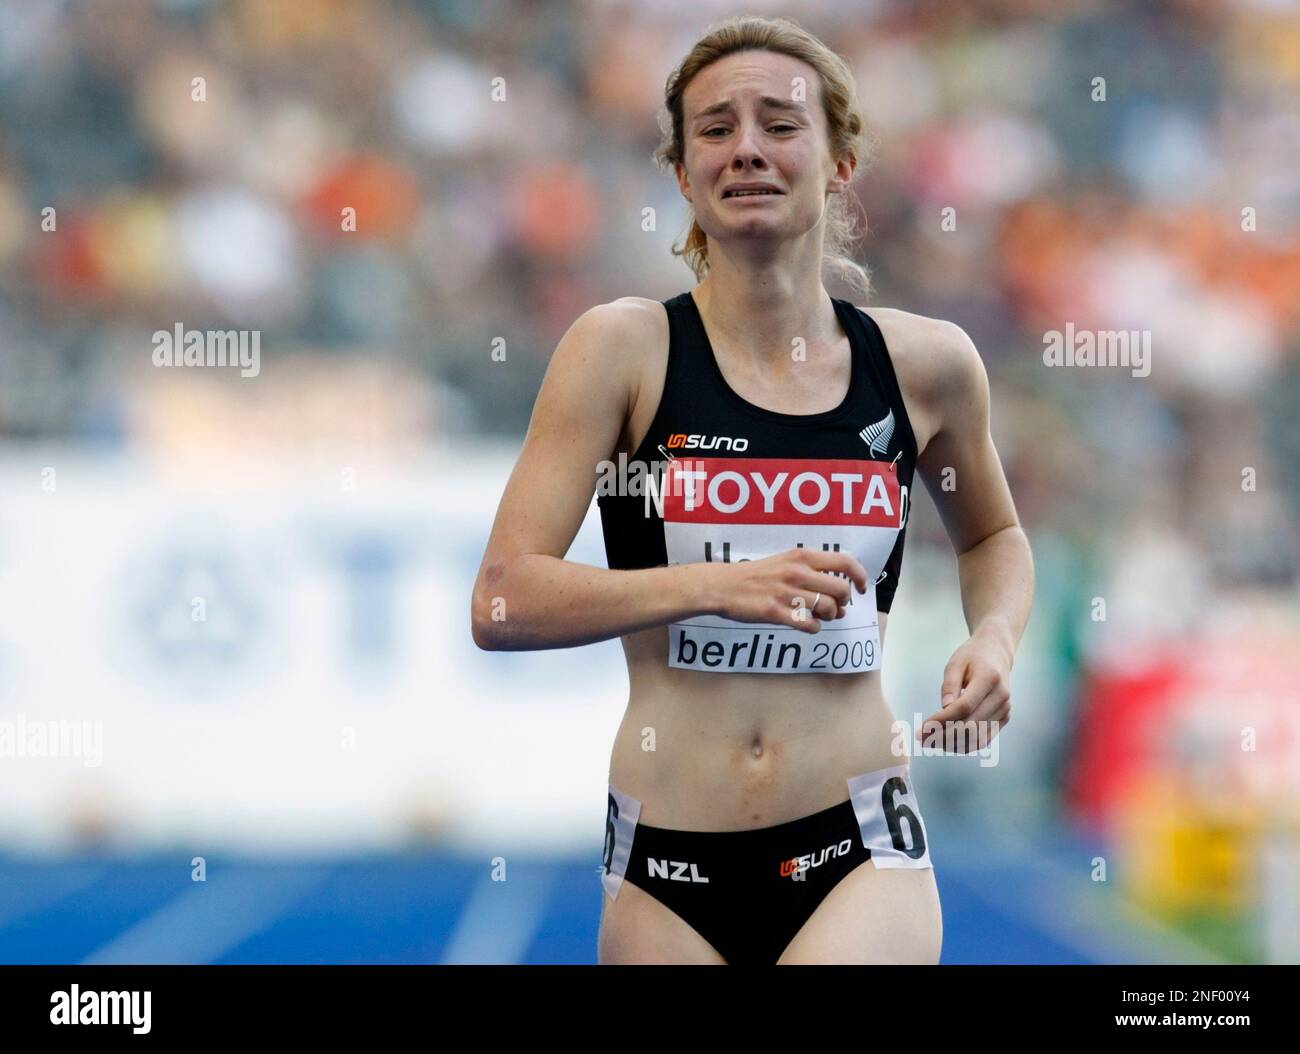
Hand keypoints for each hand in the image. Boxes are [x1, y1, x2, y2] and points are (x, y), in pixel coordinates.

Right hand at [708, 548, 869, 633]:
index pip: (845, 561)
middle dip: (843, 602)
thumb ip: (811, 571)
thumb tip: (838, 593)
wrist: (723, 586)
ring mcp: (787, 593)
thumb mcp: (784, 561)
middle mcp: (797, 572)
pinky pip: (809, 625)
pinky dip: (813, 628)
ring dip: (828, 616)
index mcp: (801, 557)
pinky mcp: (776, 612)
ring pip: (827, 609)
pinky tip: (806, 624)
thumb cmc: (755, 575)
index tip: (862, 588)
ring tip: (817, 616)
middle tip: (835, 607)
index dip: (860, 576)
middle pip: (841, 590)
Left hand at [916, 624, 1012, 751]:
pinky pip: (984, 739)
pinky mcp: (1004, 718)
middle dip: (943, 735)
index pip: (965, 707)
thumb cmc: (972, 657)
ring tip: (930, 742)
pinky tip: (946, 743)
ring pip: (977, 738)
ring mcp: (1005, 709)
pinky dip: (964, 745)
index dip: (942, 720)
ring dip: (952, 745)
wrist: (997, 653)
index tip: (923, 728)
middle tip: (921, 738)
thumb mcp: (956, 663)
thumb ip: (949, 685)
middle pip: (971, 725)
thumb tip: (944, 708)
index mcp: (990, 678)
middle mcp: (1001, 696)